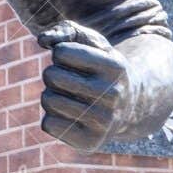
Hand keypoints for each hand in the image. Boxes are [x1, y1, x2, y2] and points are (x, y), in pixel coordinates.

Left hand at [37, 21, 130, 151]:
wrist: (129, 106)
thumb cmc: (103, 68)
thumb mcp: (94, 43)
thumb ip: (67, 30)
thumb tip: (42, 40)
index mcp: (115, 67)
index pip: (61, 52)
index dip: (61, 54)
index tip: (76, 61)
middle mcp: (112, 95)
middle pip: (51, 76)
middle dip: (53, 74)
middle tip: (70, 80)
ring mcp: (102, 121)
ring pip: (48, 100)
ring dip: (51, 95)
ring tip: (69, 97)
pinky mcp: (89, 142)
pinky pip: (48, 124)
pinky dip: (52, 117)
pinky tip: (70, 116)